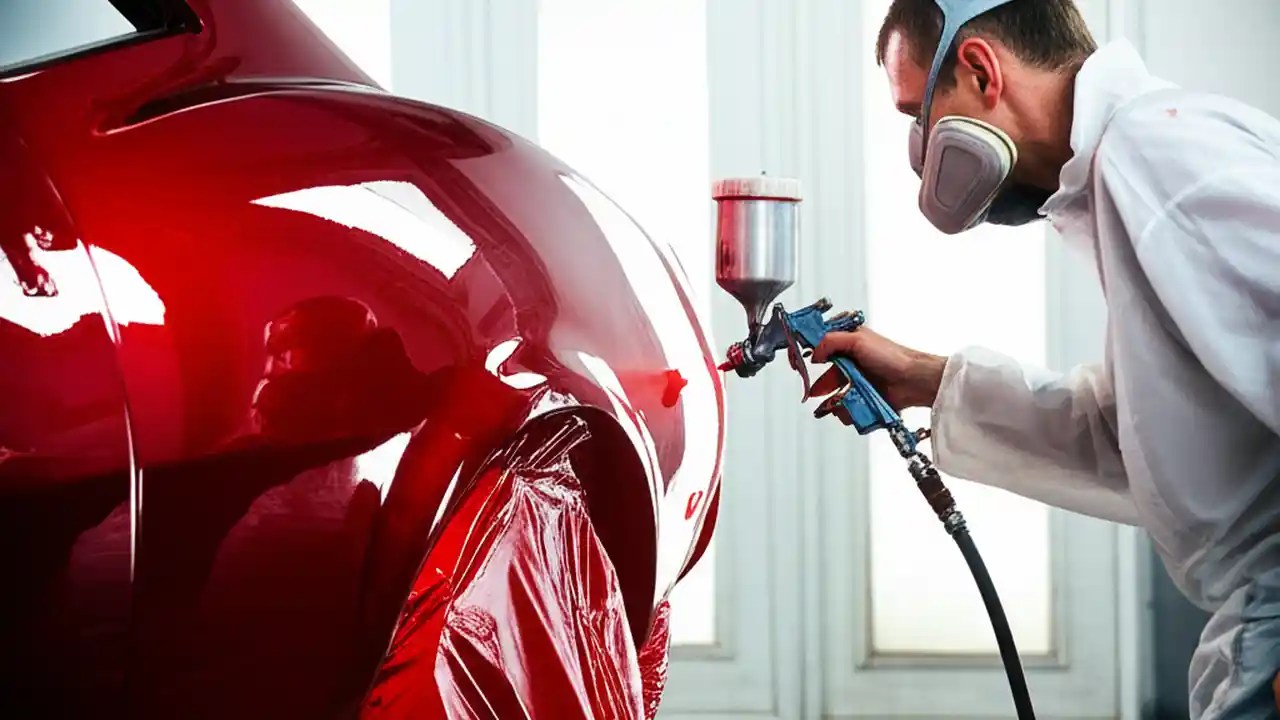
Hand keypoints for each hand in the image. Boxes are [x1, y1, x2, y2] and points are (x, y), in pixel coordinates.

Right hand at [809, 327, 946, 410]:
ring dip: (832, 402)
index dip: (809, 353)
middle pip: (826, 376)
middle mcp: (852, 362)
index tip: (798, 362)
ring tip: (833, 404)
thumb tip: (814, 352)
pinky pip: (847, 408)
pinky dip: (845, 411)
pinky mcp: (863, 398)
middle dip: (820, 386)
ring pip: (835, 395)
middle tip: (813, 392)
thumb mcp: (857, 340)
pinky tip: (848, 409)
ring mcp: (858, 381)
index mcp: (849, 343)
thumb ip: (830, 341)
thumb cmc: (893, 357)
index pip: (823, 347)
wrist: (913, 381)